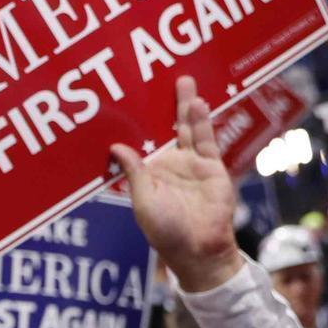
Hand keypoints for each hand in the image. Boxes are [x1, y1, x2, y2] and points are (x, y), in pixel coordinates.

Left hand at [112, 76, 242, 292]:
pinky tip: (198, 103)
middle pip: (164, 128)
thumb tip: (116, 146)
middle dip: (161, 105)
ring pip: (187, 128)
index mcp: (149, 173)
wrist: (199, 249)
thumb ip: (134, 172)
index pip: (139, 142)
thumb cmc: (166, 231)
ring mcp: (191, 163)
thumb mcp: (143, 201)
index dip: (134, 123)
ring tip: (181, 81)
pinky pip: (207, 139)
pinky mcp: (212, 166)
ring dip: (184, 106)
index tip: (126, 99)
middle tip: (155, 78)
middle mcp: (170, 164)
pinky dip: (203, 121)